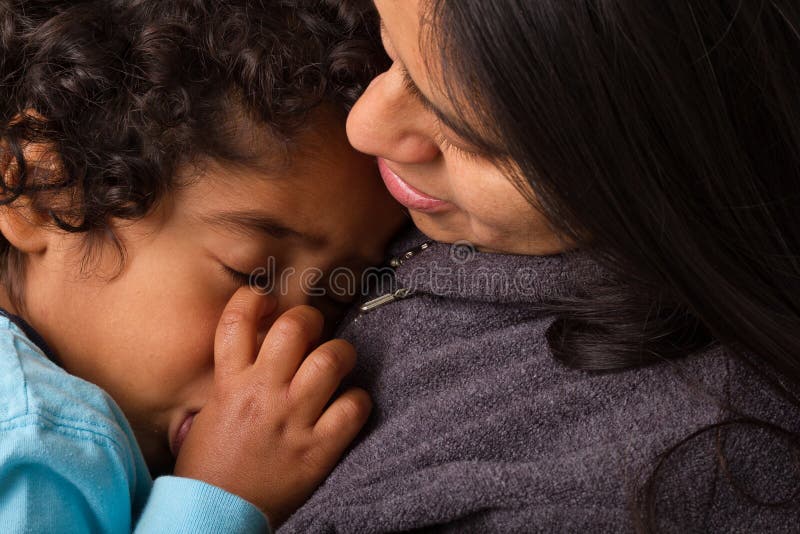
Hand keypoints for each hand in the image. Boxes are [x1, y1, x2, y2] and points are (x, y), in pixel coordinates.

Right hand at [174, 287, 370, 525]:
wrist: (214, 518)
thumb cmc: (208, 468)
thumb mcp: (207, 415)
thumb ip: (228, 381)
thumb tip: (250, 353)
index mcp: (229, 385)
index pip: (236, 321)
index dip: (254, 298)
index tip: (266, 299)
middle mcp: (262, 395)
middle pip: (294, 328)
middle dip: (308, 318)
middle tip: (312, 330)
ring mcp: (292, 420)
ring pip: (329, 360)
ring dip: (340, 353)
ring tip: (338, 361)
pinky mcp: (317, 449)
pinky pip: (353, 407)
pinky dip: (358, 400)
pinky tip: (349, 404)